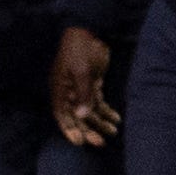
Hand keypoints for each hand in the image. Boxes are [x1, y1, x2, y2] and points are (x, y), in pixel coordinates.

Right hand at [50, 25, 119, 145]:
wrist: (88, 32)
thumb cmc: (79, 51)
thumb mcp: (81, 71)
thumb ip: (83, 94)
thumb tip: (82, 115)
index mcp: (60, 89)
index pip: (62, 114)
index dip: (69, 129)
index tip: (80, 142)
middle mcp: (68, 92)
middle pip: (77, 116)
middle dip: (88, 129)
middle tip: (101, 142)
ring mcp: (80, 89)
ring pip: (89, 111)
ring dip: (99, 122)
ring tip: (113, 131)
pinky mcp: (91, 84)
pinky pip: (97, 102)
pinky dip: (106, 111)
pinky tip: (116, 119)